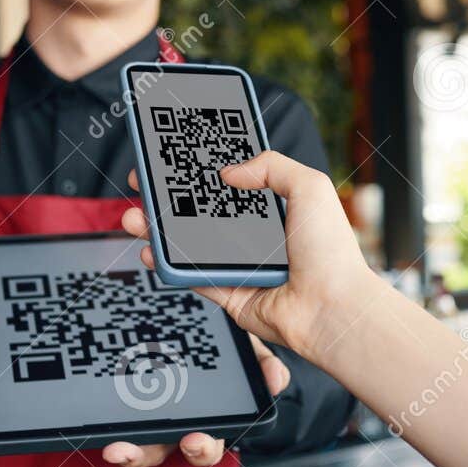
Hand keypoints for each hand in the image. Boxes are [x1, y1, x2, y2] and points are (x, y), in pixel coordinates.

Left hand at [101, 333, 289, 466]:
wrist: (198, 322)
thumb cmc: (226, 347)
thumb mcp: (246, 350)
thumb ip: (262, 363)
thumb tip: (276, 378)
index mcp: (210, 420)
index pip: (206, 445)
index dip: (201, 449)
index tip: (193, 441)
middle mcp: (180, 426)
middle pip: (163, 452)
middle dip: (147, 454)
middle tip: (130, 450)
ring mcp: (154, 418)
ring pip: (141, 446)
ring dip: (129, 452)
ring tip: (113, 449)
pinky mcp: (128, 406)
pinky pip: (118, 422)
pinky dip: (109, 428)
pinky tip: (98, 430)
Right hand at [120, 155, 380, 359]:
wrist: (332, 308)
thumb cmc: (331, 253)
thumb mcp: (310, 187)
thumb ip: (271, 165)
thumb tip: (229, 171)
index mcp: (275, 210)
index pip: (232, 184)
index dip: (203, 170)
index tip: (177, 158)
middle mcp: (256, 237)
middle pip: (202, 212)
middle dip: (170, 198)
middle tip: (146, 182)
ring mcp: (240, 265)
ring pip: (189, 244)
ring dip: (158, 231)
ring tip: (136, 216)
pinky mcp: (229, 294)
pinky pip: (191, 277)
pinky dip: (167, 266)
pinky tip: (150, 251)